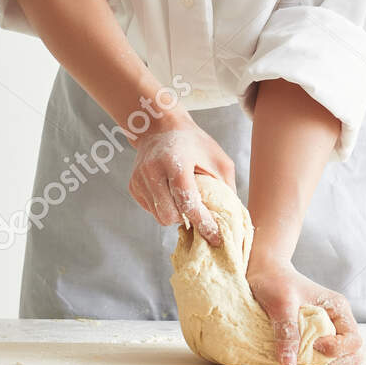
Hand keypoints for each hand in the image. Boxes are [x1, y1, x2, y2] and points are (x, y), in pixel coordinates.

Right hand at [126, 119, 235, 246]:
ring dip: (175, 215)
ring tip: (184, 200)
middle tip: (200, 214)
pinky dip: (164, 208)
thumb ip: (226, 187)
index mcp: (175, 162)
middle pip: (170, 214)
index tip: (215, 237)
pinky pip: (151, 210)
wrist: (161, 127)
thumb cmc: (195, 143)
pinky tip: (170, 193)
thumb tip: (232, 218)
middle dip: (187, 220)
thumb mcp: (218, 159)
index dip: (203, 222)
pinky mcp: (133, 186)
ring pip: (159, 216)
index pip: (187, 201)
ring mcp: (139, 179)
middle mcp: (152, 170)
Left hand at [245, 252, 362, 364]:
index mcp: (338, 308)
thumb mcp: (281, 303)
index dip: (337, 349)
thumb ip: (287, 331)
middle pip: (354, 353)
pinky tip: (298, 354)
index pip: (353, 340)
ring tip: (303, 356)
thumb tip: (289, 362)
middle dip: (335, 362)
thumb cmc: (276, 281)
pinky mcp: (316, 337)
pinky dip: (314, 362)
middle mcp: (337, 321)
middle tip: (311, 357)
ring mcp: (328, 330)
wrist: (266, 274)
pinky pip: (324, 357)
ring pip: (341, 358)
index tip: (315, 344)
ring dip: (325, 364)